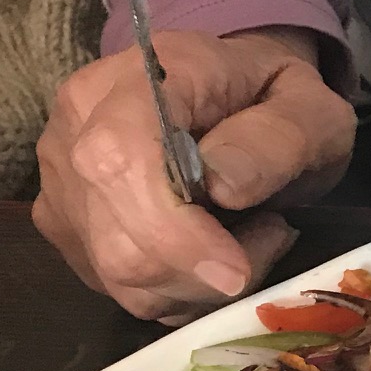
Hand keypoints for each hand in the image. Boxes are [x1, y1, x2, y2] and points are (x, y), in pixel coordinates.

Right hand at [34, 27, 355, 321]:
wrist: (239, 90)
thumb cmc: (275, 96)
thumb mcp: (308, 107)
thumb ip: (275, 139)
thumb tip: (224, 187)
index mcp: (133, 79)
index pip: (117, 161)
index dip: (172, 231)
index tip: (235, 269)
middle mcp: (76, 126)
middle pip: (113, 238)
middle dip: (202, 268)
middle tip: (270, 235)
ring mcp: (62, 179)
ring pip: (115, 274)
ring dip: (198, 284)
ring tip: (250, 237)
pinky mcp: (68, 225)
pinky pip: (118, 287)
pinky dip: (180, 291)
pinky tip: (214, 253)